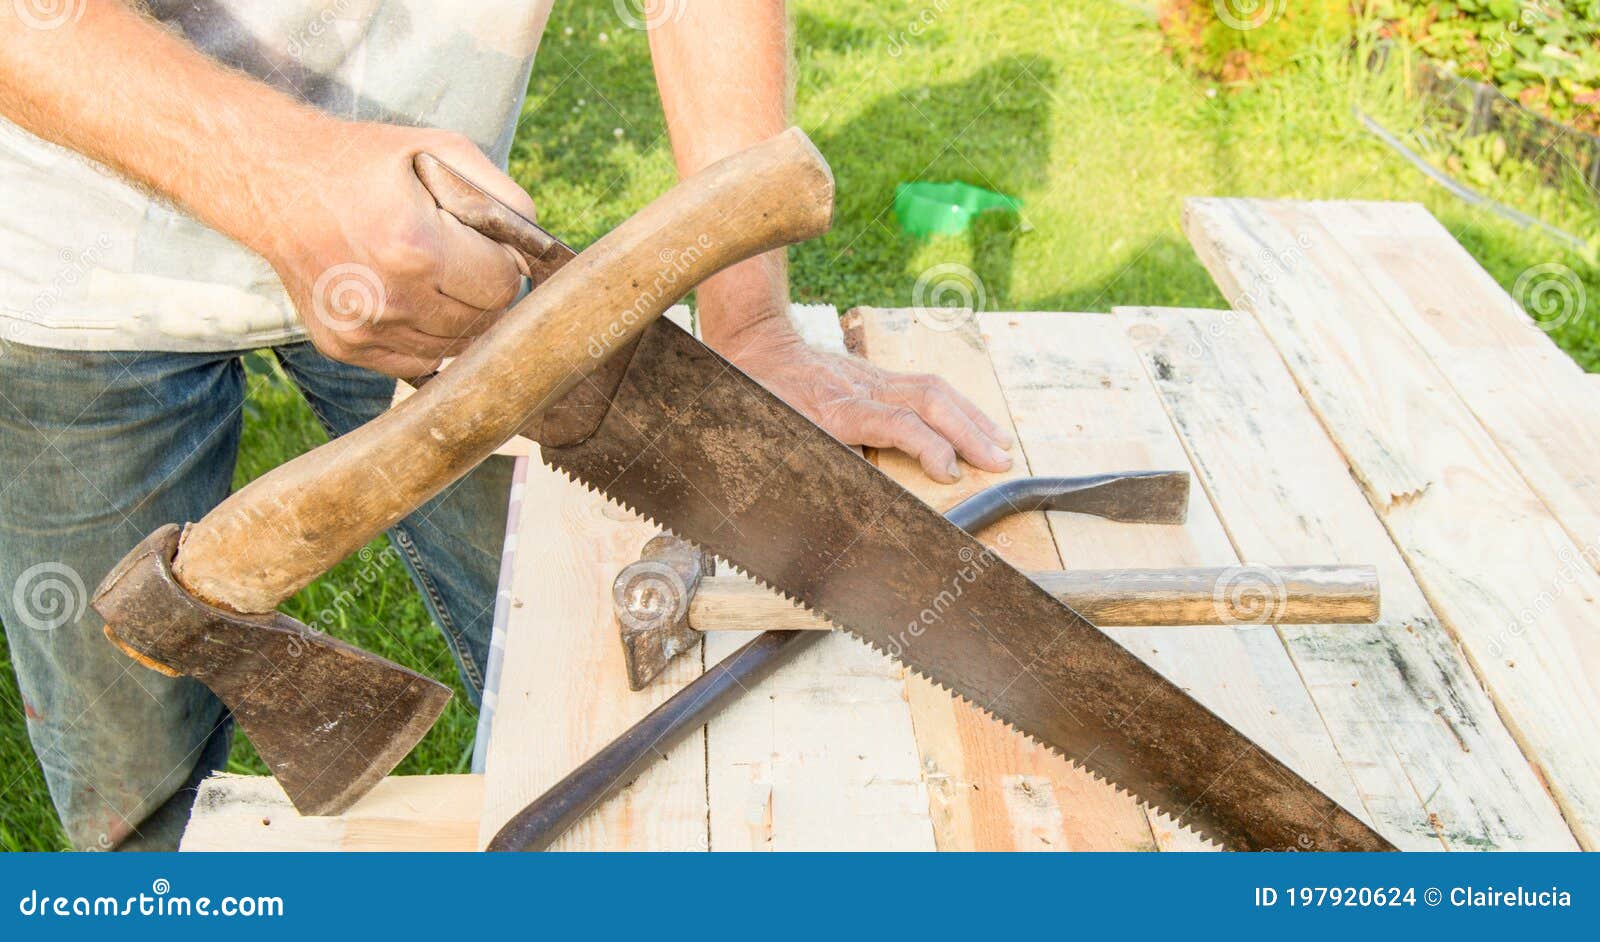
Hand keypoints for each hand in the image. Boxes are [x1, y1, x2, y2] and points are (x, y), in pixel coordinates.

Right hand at [248, 122, 537, 377]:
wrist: (274, 182)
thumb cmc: (366, 164)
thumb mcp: (440, 152)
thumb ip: (502, 199)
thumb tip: (539, 252)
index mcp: (417, 248)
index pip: (503, 286)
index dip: (504, 266)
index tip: (488, 249)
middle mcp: (389, 297)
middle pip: (482, 322)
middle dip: (485, 293)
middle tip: (465, 264)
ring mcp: (363, 329)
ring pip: (453, 349)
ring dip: (459, 320)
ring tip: (439, 281)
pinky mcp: (344, 346)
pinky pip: (415, 363)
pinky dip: (426, 339)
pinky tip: (413, 302)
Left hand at [731, 333, 1014, 484]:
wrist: (755, 345)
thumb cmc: (760, 396)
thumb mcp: (772, 433)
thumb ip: (806, 459)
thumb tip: (835, 495)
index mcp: (836, 409)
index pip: (896, 423)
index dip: (927, 446)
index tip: (950, 471)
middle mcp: (862, 390)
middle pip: (928, 401)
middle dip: (968, 433)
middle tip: (999, 463)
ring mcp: (873, 378)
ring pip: (933, 389)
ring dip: (971, 418)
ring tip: (1001, 445)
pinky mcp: (877, 375)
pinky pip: (926, 386)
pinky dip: (957, 406)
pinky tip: (973, 422)